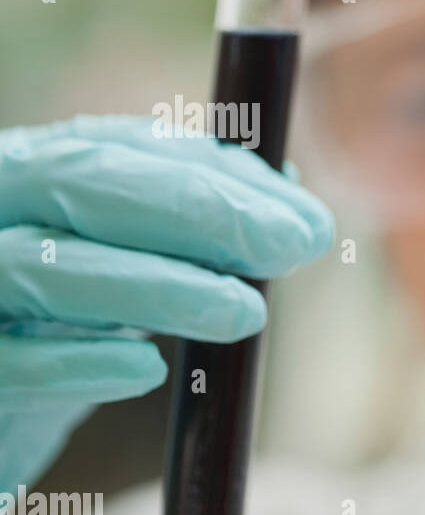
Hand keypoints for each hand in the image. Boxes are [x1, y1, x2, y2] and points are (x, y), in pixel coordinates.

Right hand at [0, 115, 333, 491]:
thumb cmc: (52, 330)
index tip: (305, 221)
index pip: (124, 147)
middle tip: (292, 245)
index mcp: (24, 171)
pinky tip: (148, 368)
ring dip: (157, 286)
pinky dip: (80, 363)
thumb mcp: (122, 266)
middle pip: (76, 179)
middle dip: (198, 208)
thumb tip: (289, 196)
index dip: (222, 175)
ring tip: (245, 313)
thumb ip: (189, 228)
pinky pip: (7, 362)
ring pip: (40, 265)